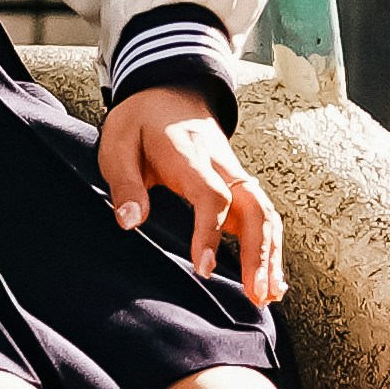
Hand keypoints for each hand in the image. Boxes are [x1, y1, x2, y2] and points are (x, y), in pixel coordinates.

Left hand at [97, 91, 282, 311]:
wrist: (169, 91)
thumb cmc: (139, 123)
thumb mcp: (117, 143)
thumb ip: (124, 182)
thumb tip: (131, 222)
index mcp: (190, 156)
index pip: (211, 195)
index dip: (210, 232)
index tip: (204, 268)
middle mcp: (222, 166)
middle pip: (253, 207)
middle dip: (258, 253)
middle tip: (254, 295)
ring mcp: (235, 175)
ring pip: (265, 213)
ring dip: (270, 255)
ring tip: (267, 297)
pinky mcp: (238, 185)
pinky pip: (263, 216)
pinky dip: (272, 248)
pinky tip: (272, 281)